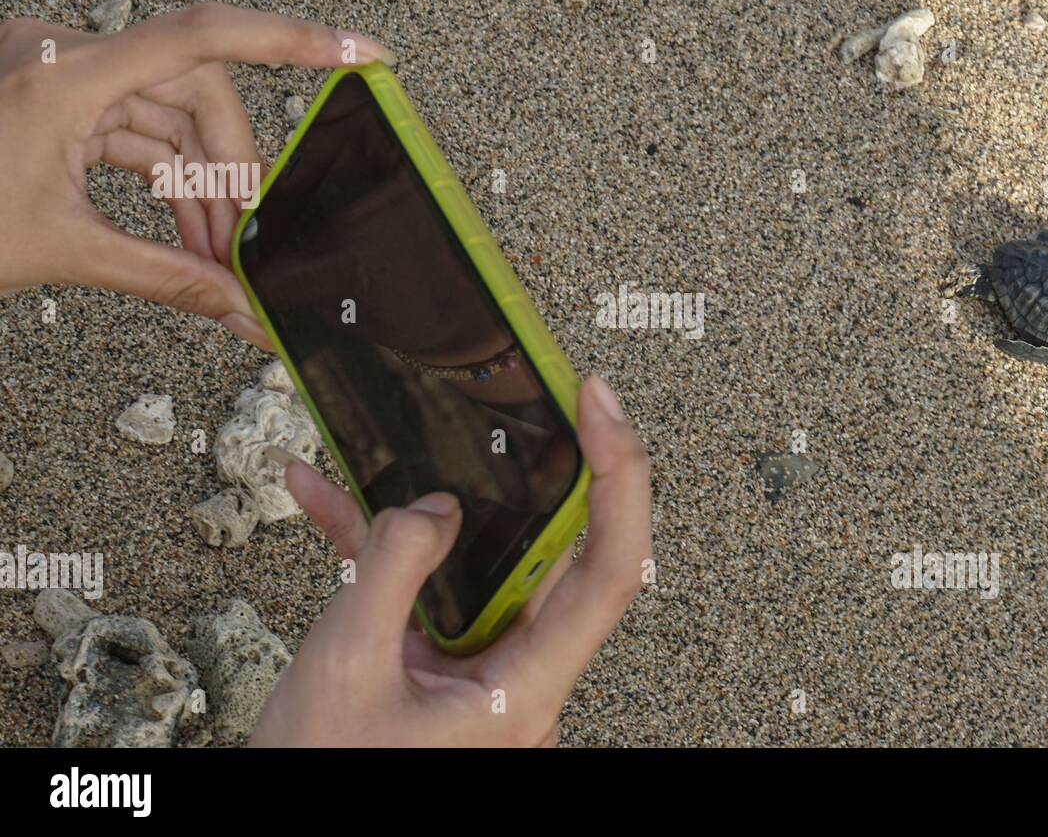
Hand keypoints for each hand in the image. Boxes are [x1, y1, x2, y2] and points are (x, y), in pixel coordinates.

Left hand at [0, 4, 395, 346]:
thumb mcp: (62, 251)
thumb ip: (168, 281)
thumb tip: (248, 317)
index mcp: (60, 75)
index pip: (200, 36)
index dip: (291, 39)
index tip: (359, 51)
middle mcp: (63, 56)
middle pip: (195, 88)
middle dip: (231, 169)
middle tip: (248, 242)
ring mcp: (58, 74)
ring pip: (170, 113)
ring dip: (201, 186)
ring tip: (220, 256)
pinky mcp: (55, 98)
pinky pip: (135, 130)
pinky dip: (167, 182)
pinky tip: (189, 236)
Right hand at [251, 377, 651, 746]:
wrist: (284, 811)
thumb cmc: (323, 774)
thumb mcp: (348, 664)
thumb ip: (396, 568)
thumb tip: (438, 508)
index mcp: (522, 689)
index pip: (609, 572)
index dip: (619, 481)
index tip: (599, 411)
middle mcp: (518, 676)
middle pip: (557, 552)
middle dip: (538, 469)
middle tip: (544, 398)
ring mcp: (482, 666)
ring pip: (483, 559)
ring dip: (431, 504)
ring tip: (397, 447)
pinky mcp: (441, 658)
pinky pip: (427, 585)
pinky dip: (380, 545)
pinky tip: (326, 499)